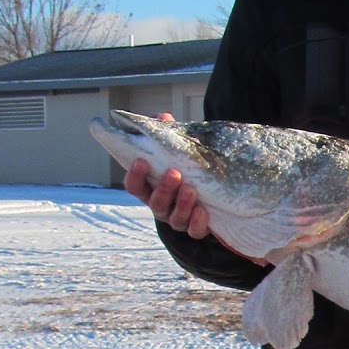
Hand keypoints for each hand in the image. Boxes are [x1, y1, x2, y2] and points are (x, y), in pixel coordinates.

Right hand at [121, 113, 209, 238]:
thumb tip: (163, 116)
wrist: (213, 191)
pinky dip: (197, 223)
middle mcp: (161, 206)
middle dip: (163, 189)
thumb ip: (168, 135)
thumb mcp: (177, 151)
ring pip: (175, 218)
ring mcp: (178, 219)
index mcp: (151, 188)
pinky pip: (194, 231)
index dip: (134, 176)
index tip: (141, 161)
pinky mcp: (196, 227)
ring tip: (191, 188)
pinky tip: (203, 211)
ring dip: (182, 204)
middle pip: (155, 203)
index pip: (134, 186)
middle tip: (174, 172)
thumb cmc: (186, 167)